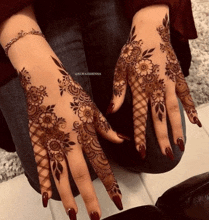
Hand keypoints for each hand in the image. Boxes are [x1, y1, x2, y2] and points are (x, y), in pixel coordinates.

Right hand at [19, 56, 124, 218]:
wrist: (46, 81)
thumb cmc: (71, 92)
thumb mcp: (92, 108)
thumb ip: (106, 128)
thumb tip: (121, 141)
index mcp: (85, 132)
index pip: (101, 163)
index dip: (111, 182)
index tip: (118, 199)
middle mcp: (70, 140)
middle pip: (81, 174)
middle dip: (90, 197)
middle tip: (96, 217)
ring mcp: (52, 141)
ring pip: (60, 174)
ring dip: (67, 196)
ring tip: (73, 214)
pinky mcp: (38, 140)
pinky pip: (41, 165)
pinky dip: (43, 182)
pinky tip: (47, 198)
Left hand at [107, 13, 200, 159]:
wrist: (149, 32)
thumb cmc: (132, 53)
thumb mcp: (120, 71)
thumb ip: (118, 93)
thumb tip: (110, 111)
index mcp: (140, 90)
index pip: (139, 119)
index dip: (140, 137)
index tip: (142, 152)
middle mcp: (156, 90)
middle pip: (159, 119)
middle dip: (162, 138)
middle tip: (167, 155)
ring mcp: (169, 85)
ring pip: (174, 111)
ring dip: (178, 129)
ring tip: (181, 145)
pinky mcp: (178, 79)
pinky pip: (186, 96)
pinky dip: (191, 109)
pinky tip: (196, 123)